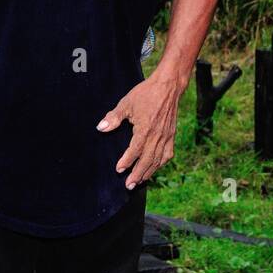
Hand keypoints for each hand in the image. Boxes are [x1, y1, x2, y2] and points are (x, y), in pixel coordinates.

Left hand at [97, 74, 182, 189]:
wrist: (168, 87)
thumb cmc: (146, 94)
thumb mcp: (127, 103)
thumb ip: (114, 117)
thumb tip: (100, 128)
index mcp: (145, 128)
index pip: (135, 150)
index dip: (127, 161)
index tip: (119, 169)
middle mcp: (157, 135)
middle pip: (147, 160)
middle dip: (138, 174)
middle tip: (129, 185)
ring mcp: (166, 137)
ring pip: (158, 160)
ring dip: (148, 172)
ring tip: (139, 181)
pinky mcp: (171, 135)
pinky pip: (167, 154)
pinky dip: (160, 164)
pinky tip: (154, 169)